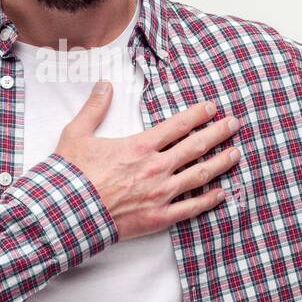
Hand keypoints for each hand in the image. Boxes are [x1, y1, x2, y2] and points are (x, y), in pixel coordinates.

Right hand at [53, 82, 242, 241]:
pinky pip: (190, 208)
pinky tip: (221, 193)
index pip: (177, 125)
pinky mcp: (158, 217)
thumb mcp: (76, 133)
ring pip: (199, 175)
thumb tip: (104, 84)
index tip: (212, 108)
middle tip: (234, 124)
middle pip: (195, 146)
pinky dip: (208, 200)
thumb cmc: (71, 174)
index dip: (198, 115)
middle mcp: (156, 168)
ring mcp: (160, 194)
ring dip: (220, 163)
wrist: (65, 212)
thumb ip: (94, 108)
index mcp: (139, 146)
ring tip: (236, 154)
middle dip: (218, 133)